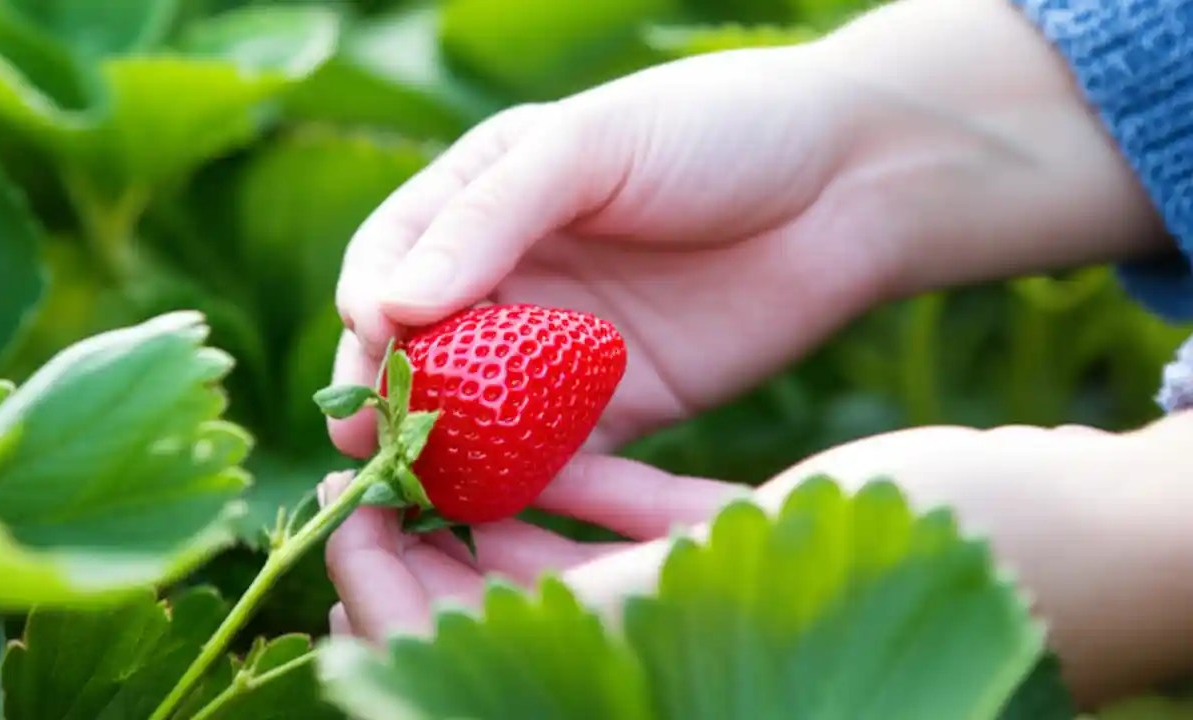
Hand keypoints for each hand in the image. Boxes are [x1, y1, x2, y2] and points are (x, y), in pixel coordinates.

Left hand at [323, 415, 1192, 709]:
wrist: (1067, 537)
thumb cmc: (909, 558)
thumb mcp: (709, 584)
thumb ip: (554, 609)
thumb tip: (391, 646)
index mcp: (642, 705)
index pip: (463, 681)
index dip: (386, 605)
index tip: (350, 512)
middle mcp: (656, 685)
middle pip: (499, 628)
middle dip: (436, 547)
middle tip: (389, 458)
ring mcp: (695, 639)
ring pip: (563, 582)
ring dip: (513, 510)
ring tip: (460, 427)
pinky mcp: (733, 589)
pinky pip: (639, 549)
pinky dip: (598, 499)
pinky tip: (561, 437)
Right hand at [327, 0, 1162, 458]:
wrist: (850, 184)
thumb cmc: (716, 130)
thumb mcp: (592, 145)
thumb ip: (491, 217)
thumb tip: (387, 305)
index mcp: (488, 196)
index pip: (394, 254)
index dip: (370, 300)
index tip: (372, 336)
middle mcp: (512, 275)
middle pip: (421, 346)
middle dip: (391, 389)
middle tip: (367, 434)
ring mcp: (561, 346)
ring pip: (476, 410)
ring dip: (445, 448)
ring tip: (415, 482)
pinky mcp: (618, 407)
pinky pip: (554, 454)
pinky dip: (523, 479)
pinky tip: (500, 502)